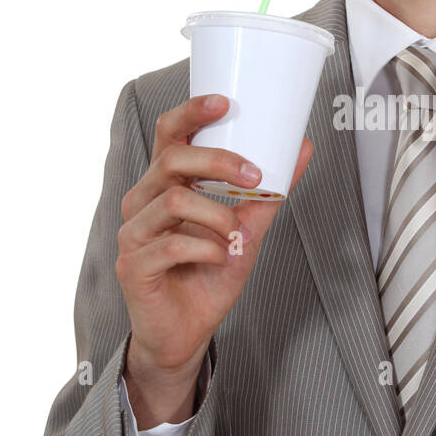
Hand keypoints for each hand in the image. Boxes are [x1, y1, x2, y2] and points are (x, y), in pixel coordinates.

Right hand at [117, 94, 312, 419]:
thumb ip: (268, 194)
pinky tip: (219, 258)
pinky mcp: (132, 265)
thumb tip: (302, 149)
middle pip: (172, 160)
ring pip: (173, 200)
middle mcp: (142, 201)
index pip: (169, 135)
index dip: (192, 113)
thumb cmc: (208, 276)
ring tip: (235, 236)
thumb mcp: (246, 230)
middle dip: (220, 163)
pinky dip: (206, 249)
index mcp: (164, 184)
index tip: (226, 103)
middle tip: (255, 178)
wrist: (186, 332)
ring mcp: (133, 233)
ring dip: (218, 216)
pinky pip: (171, 244)